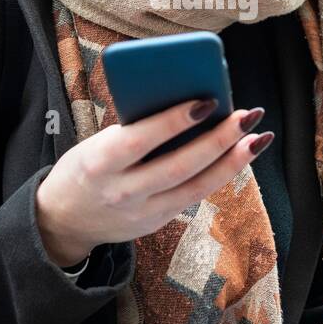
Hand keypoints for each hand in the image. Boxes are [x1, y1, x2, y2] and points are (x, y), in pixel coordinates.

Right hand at [34, 98, 271, 266]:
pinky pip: (194, 195)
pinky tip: (240, 154)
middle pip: (178, 167)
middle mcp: (122, 192)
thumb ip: (134, 130)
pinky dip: (220, 174)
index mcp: (99, 163)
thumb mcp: (96, 144)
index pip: (140, 141)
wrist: (64, 219)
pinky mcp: (156, 222)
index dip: (174, 122)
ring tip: (258, 137)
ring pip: (196, 187)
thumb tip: (188, 106)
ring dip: (232, 161)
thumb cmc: (86, 166)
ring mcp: (142, 213)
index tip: (208, 101)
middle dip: (218, 141)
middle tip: (247, 115)